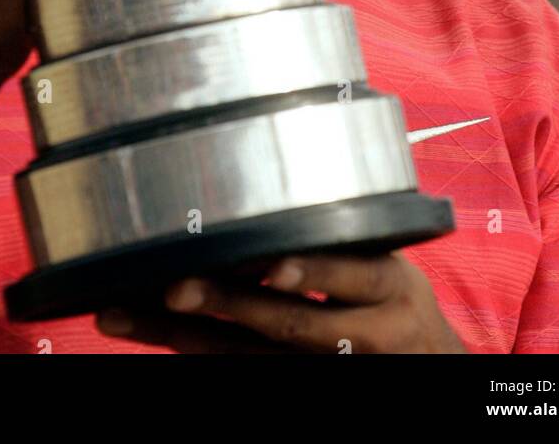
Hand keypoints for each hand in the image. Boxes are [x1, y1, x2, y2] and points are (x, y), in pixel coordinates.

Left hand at [96, 251, 466, 353]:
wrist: (428, 367)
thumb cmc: (394, 297)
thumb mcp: (390, 260)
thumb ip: (344, 233)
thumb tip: (266, 172)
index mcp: (388, 285)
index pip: (351, 275)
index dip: (312, 271)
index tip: (273, 264)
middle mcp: (364, 333)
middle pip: (291, 326)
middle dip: (230, 305)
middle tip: (174, 287)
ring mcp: (330, 371)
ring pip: (251, 360)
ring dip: (186, 337)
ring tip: (130, 314)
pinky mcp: (302, 385)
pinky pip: (241, 374)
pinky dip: (194, 354)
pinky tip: (150, 334)